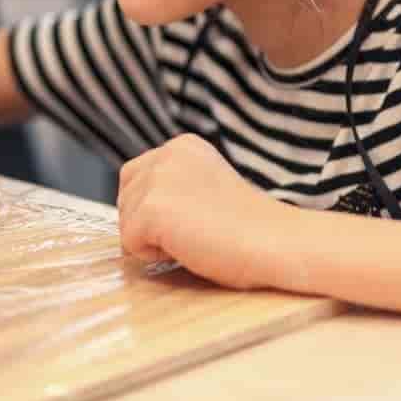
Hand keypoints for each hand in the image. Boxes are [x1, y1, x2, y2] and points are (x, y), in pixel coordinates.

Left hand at [117, 134, 284, 289]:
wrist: (275, 242)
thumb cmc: (249, 227)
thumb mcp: (206, 186)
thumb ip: (176, 186)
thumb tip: (138, 210)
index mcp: (182, 145)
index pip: (136, 177)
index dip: (156, 208)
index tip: (195, 216)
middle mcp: (166, 153)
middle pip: (125, 198)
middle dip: (148, 223)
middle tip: (194, 230)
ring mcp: (157, 178)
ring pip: (125, 222)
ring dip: (153, 240)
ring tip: (195, 236)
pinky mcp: (152, 208)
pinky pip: (129, 243)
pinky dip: (153, 255)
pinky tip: (189, 246)